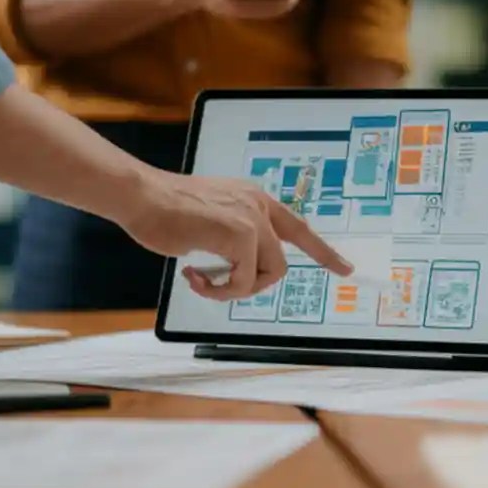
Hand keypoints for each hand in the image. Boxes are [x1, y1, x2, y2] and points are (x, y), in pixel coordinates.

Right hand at [118, 170, 351, 300]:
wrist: (143, 197)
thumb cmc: (165, 210)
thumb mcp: (210, 219)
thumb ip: (231, 235)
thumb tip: (238, 267)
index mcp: (253, 199)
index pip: (298, 228)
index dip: (322, 251)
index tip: (345, 268)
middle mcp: (258, 206)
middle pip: (280, 265)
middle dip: (252, 285)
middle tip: (216, 287)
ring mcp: (252, 220)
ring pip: (265, 276)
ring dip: (232, 289)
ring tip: (201, 279)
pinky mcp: (241, 236)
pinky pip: (241, 282)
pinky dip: (217, 290)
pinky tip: (193, 275)